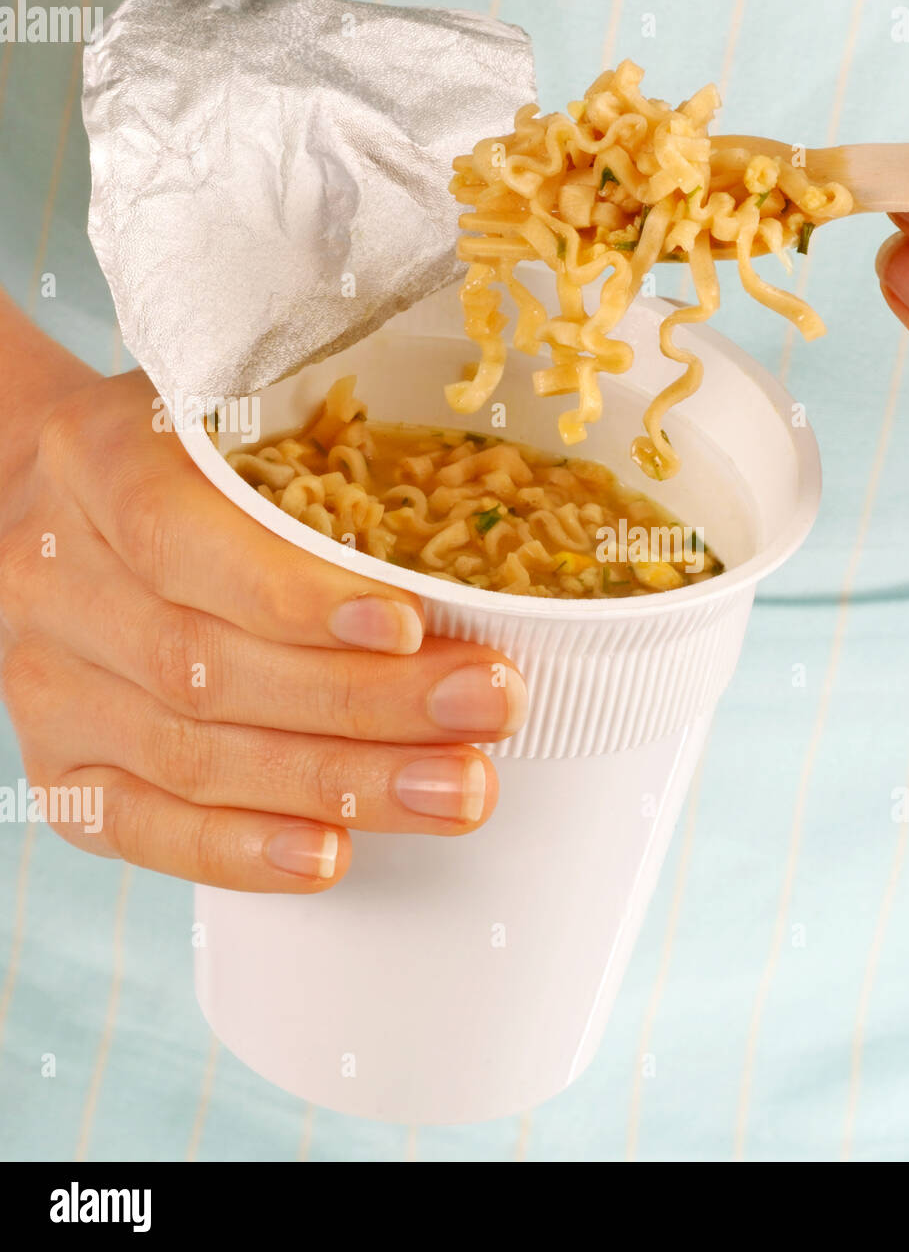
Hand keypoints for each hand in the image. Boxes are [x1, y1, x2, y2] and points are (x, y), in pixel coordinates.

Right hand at [0, 335, 527, 890]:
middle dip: (367, 700)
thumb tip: (477, 566)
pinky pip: (139, 826)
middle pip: (209, 663)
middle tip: (488, 710)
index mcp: (97, 461)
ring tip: (457, 791)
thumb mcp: (227, 427)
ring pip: (193, 754)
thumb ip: (309, 477)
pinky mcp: (57, 766)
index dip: (296, 596)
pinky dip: (239, 850)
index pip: (181, 537)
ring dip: (339, 783)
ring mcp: (47, 684)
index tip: (409, 625)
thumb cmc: (181, 466)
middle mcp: (56, 580)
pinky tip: (331, 856)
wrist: (40, 504)